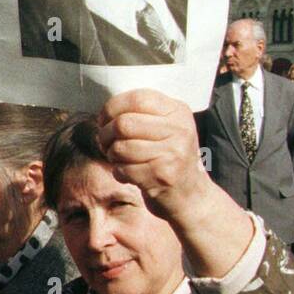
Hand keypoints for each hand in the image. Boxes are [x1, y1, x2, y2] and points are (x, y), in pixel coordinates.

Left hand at [96, 89, 208, 222]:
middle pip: (124, 123)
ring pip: (120, 148)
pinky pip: (124, 169)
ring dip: (111, 155)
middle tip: (105, 142)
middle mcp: (179, 130)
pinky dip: (119, 173)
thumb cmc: (169, 158)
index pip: (138, 99)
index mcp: (178, 112)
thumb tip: (105, 111)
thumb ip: (143, 114)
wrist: (189, 195)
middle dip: (105, 134)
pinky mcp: (162, 176)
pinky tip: (128, 174)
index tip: (104, 119)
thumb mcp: (167, 128)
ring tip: (117, 159)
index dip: (113, 107)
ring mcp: (172, 154)